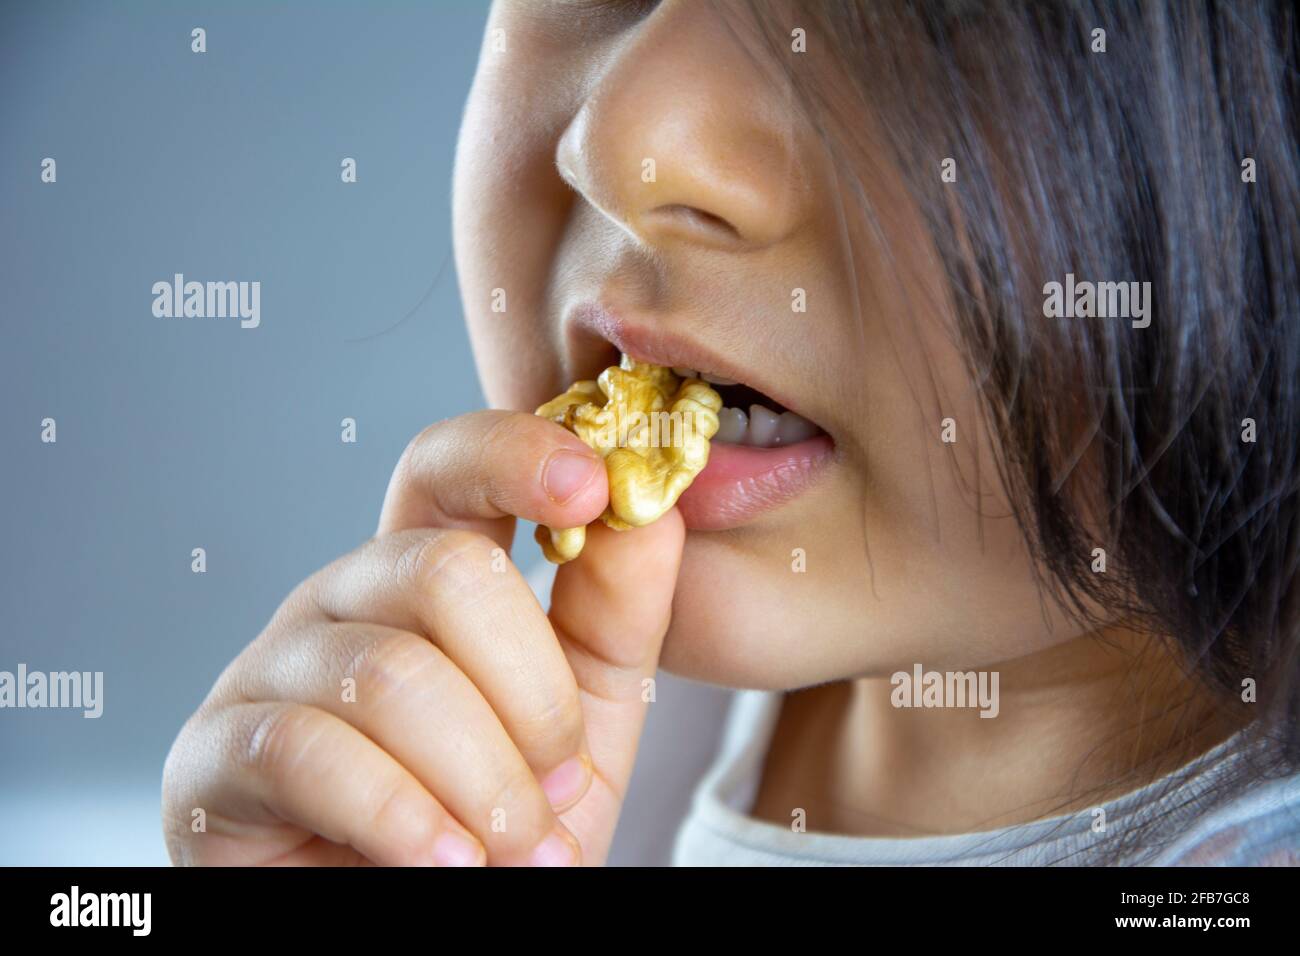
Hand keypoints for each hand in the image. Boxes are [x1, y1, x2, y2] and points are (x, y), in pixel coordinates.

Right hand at [162, 410, 683, 865]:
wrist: (422, 929)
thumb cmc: (499, 826)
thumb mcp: (587, 717)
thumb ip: (616, 612)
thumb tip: (648, 507)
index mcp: (423, 575)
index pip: (449, 466)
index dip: (516, 455)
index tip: (594, 488)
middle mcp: (341, 600)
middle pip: (443, 572)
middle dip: (531, 699)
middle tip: (556, 791)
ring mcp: (270, 670)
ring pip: (393, 674)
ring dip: (482, 782)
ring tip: (510, 850)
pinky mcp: (212, 757)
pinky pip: (311, 751)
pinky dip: (401, 818)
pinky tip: (441, 863)